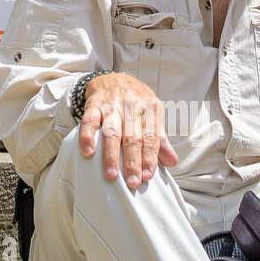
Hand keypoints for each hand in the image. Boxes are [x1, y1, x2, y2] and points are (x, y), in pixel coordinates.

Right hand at [78, 72, 177, 188]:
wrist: (113, 78)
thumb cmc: (136, 101)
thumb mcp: (152, 114)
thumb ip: (160, 139)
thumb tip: (172, 162)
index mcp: (149, 110)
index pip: (151, 137)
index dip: (150, 158)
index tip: (147, 176)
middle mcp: (131, 107)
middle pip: (132, 137)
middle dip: (133, 161)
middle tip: (132, 182)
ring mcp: (111, 106)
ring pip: (112, 132)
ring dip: (111, 154)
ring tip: (111, 175)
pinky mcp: (94, 104)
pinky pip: (89, 121)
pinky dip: (87, 136)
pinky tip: (88, 152)